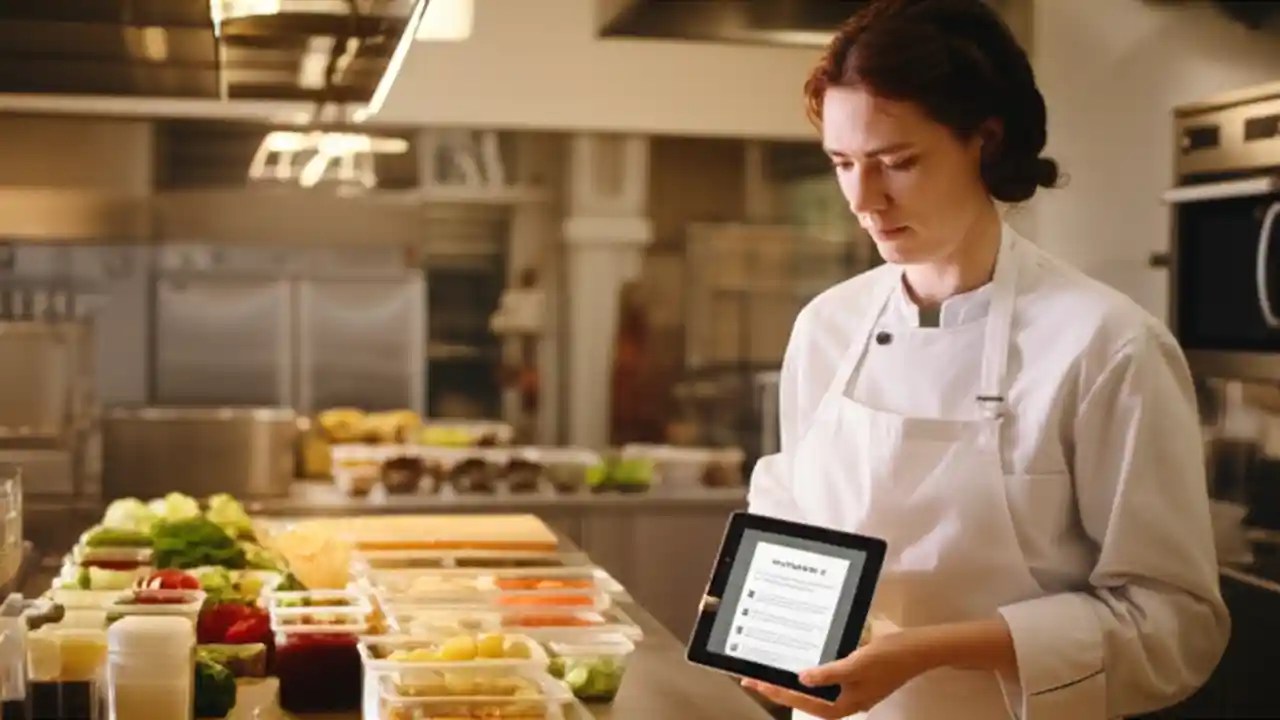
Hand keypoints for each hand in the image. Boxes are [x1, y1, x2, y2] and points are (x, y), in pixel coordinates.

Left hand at [741, 630, 935, 718]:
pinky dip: (815, 669)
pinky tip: (804, 657)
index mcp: (849, 703)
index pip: (807, 704)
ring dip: (796, 681)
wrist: (921, 648)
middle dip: (782, 690)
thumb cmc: (889, 657)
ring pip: (818, 689)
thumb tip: (801, 680)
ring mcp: (855, 687)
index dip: (781, 695)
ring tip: (772, 670)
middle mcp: (849, 698)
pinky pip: (830, 675)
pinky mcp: (860, 673)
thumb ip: (829, 674)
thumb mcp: (857, 664)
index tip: (757, 683)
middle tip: (755, 677)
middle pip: (810, 700)